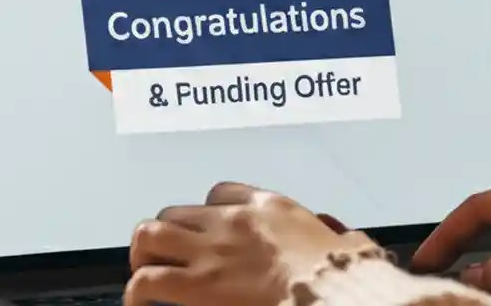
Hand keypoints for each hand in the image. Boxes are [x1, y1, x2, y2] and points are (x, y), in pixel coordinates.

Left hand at [126, 181, 373, 305]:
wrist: (333, 294)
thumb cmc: (344, 277)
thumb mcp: (348, 245)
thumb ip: (337, 238)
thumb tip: (354, 243)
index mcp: (269, 208)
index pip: (222, 194)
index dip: (208, 213)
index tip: (208, 230)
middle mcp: (232, 221)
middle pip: (176, 211)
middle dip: (168, 234)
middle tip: (166, 255)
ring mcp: (210, 251)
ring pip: (149, 234)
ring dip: (143, 253)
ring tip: (144, 270)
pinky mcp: (195, 284)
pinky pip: (145, 279)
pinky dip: (136, 291)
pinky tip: (139, 303)